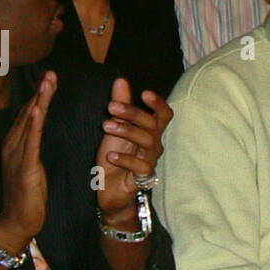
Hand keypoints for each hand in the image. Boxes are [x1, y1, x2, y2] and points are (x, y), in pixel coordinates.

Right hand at [0, 71, 55, 257]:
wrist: (17, 221)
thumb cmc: (27, 196)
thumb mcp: (32, 166)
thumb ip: (33, 146)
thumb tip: (39, 129)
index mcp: (15, 145)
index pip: (29, 115)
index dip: (39, 96)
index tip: (50, 78)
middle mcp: (12, 146)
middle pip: (29, 114)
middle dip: (40, 92)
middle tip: (51, 73)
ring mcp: (16, 156)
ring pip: (30, 123)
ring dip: (39, 101)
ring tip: (47, 83)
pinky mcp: (24, 168)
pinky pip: (30, 142)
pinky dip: (34, 124)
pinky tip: (38, 109)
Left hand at [96, 79, 172, 223]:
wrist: (110, 189)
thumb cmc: (116, 157)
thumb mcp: (114, 128)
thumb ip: (121, 105)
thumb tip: (121, 80)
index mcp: (150, 131)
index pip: (164, 115)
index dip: (158, 103)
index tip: (144, 93)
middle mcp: (154, 145)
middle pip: (153, 125)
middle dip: (133, 113)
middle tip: (111, 107)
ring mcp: (150, 161)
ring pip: (148, 142)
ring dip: (127, 131)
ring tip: (106, 126)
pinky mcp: (143, 178)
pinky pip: (141, 166)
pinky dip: (126, 159)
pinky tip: (111, 155)